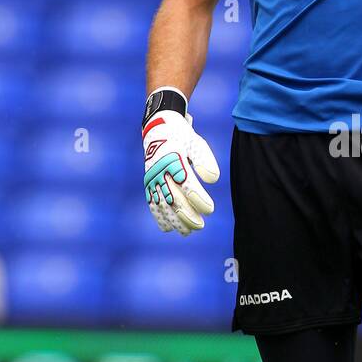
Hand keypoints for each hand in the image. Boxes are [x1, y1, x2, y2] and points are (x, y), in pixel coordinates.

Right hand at [143, 106, 219, 234]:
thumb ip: (204, 160)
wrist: (158, 129)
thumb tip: (213, 180)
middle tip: (201, 225)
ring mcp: (152, 179)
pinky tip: (168, 229)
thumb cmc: (183, 138)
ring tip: (188, 232)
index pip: (187, 185)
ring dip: (174, 220)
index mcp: (174, 160)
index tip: (209, 209)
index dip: (198, 199)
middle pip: (174, 199)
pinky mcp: (148, 184)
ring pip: (162, 204)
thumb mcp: (196, 143)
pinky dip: (159, 217)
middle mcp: (161, 171)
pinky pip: (152, 203)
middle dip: (187, 215)